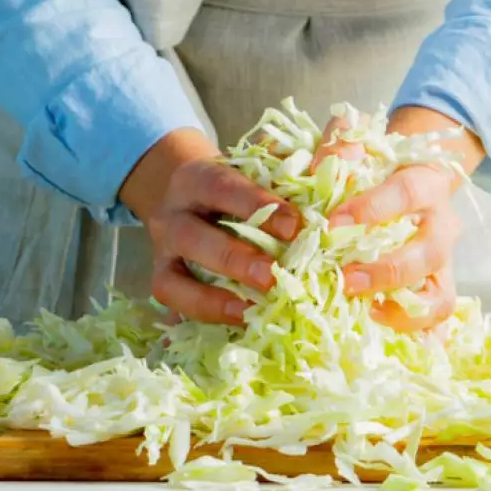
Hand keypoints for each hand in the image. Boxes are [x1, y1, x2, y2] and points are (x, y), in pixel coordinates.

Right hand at [119, 128, 300, 324]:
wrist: (188, 196)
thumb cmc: (234, 187)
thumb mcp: (252, 169)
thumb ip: (282, 173)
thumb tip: (328, 175)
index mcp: (196, 179)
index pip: (222, 187)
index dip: (255, 205)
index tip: (292, 225)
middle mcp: (171, 215)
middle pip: (191, 235)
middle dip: (232, 258)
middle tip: (270, 276)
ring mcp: (162, 252)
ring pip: (172, 277)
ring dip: (213, 297)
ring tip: (251, 310)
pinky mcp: (162, 279)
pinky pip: (173, 302)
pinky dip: (203, 314)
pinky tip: (237, 321)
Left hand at [315, 106, 485, 331]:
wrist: (412, 176)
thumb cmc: (378, 165)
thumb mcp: (359, 143)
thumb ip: (340, 143)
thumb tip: (324, 164)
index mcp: (425, 184)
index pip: (406, 194)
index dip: (373, 209)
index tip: (333, 223)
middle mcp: (440, 225)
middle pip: (429, 252)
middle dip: (387, 270)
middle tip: (346, 279)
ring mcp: (443, 261)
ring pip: (441, 293)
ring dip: (405, 310)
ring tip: (368, 311)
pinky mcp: (437, 286)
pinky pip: (438, 316)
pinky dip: (419, 331)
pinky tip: (390, 335)